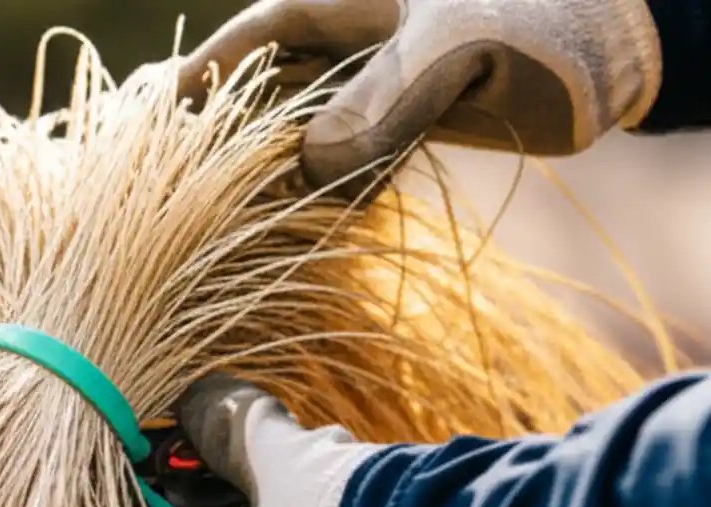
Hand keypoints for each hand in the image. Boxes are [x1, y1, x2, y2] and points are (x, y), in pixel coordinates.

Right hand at [176, 0, 662, 191]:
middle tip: (200, 200)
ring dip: (292, 179)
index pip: (246, 42)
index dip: (195, 84)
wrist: (616, 47)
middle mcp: (348, 43)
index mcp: (340, 2)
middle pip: (265, 95)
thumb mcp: (450, 46)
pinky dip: (345, 190)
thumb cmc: (532, 15)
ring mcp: (376, 85)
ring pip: (307, 135)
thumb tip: (309, 167)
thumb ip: (376, 102)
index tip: (151, 126)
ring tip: (265, 224)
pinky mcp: (407, 123)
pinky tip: (339, 218)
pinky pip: (354, 161)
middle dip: (237, 145)